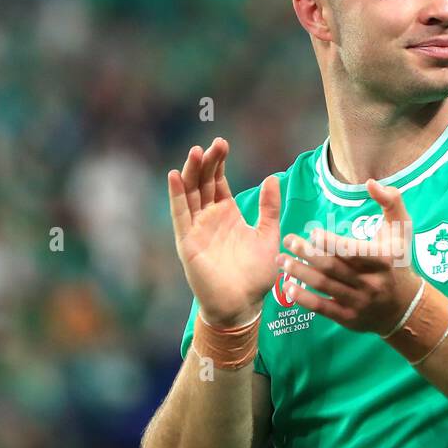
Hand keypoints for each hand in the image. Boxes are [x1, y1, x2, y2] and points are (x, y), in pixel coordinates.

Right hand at [168, 137, 280, 326]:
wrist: (244, 304)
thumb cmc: (256, 274)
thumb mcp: (269, 235)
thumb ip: (270, 208)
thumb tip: (273, 178)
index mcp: (227, 214)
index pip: (218, 181)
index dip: (218, 162)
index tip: (223, 143)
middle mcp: (209, 218)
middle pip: (202, 182)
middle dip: (207, 162)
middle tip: (215, 144)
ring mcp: (196, 229)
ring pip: (189, 194)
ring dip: (190, 173)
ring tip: (195, 152)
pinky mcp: (188, 242)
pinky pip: (180, 215)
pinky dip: (176, 196)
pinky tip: (174, 176)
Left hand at [276, 179, 422, 333]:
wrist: (404, 305)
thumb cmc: (398, 259)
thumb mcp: (403, 228)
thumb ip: (391, 200)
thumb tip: (371, 182)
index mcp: (384, 259)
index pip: (352, 250)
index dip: (330, 242)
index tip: (312, 231)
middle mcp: (372, 283)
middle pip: (333, 267)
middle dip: (307, 253)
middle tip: (288, 241)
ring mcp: (360, 302)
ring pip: (325, 286)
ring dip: (299, 273)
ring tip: (281, 260)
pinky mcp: (349, 318)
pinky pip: (323, 308)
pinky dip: (303, 298)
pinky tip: (288, 287)